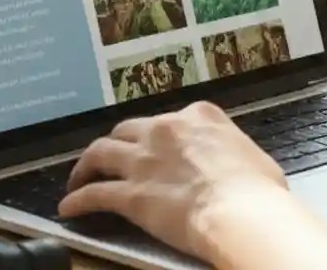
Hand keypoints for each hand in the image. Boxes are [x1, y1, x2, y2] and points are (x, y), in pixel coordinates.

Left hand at [59, 101, 289, 261]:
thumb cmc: (258, 189)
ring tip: (77, 178)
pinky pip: (95, 194)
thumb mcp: (252, 155)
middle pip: (127, 130)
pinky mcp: (130, 193)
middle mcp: (165, 130)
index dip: (159, 133)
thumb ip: (230, 151)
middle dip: (116, 142)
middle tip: (109, 158)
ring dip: (85, 165)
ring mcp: (143, 160)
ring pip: (100, 153)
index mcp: (199, 116)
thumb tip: (233, 165)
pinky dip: (78, 200)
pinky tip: (68, 209)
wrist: (241, 210)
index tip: (156, 144)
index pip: (171, 119)